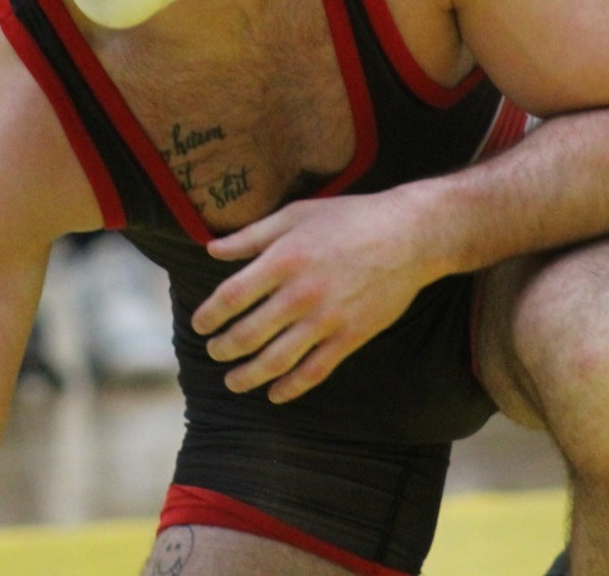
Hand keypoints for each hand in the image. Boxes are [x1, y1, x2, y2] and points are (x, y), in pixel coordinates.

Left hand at [191, 191, 440, 402]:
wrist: (409, 235)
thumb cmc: (350, 218)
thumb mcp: (296, 214)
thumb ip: (252, 235)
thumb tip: (212, 249)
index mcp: (284, 259)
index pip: (232, 296)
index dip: (210, 315)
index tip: (200, 324)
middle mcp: (302, 293)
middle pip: (248, 334)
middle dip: (223, 349)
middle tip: (214, 352)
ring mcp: (327, 318)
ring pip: (277, 360)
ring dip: (248, 375)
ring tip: (232, 381)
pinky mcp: (351, 336)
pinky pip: (315, 371)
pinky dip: (291, 388)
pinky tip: (275, 394)